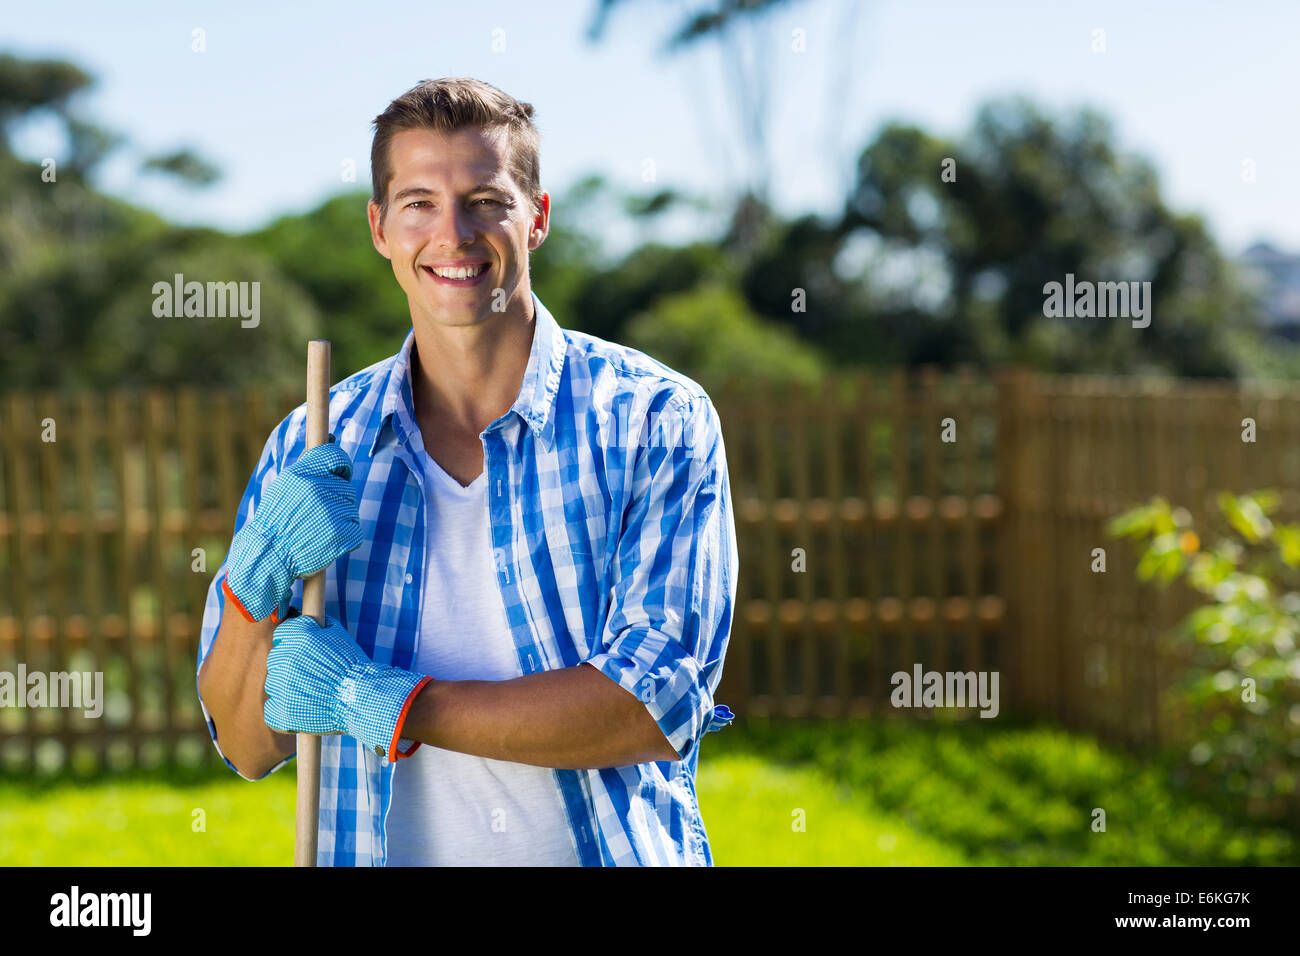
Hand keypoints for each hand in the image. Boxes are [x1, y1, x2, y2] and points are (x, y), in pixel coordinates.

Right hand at [223, 440, 362, 622]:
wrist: (268, 558)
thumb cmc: (276, 522)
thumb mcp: (286, 486)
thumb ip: (310, 466)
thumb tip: (334, 438)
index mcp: (302, 474)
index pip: (336, 456)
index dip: (342, 466)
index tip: (340, 474)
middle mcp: (319, 488)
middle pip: (346, 488)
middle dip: (336, 501)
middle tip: (314, 517)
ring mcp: (333, 511)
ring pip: (350, 510)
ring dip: (339, 521)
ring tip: (315, 531)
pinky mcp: (344, 533)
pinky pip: (355, 531)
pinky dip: (345, 540)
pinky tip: (325, 544)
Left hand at [264, 613, 429, 758]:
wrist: (362, 698)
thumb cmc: (353, 665)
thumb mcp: (337, 633)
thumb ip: (314, 624)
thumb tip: (299, 615)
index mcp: (299, 637)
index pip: (281, 635)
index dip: (293, 643)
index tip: (306, 654)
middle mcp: (286, 659)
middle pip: (276, 659)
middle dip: (291, 665)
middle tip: (313, 674)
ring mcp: (280, 686)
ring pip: (274, 683)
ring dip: (288, 686)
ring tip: (313, 692)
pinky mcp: (280, 712)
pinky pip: (273, 708)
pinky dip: (285, 709)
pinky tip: (304, 707)